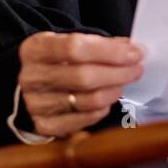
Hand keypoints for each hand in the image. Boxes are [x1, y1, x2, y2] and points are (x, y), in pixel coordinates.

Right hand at [18, 32, 144, 137]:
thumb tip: (132, 49)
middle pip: (83, 77)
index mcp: (35, 49)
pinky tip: (107, 98)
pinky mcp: (45, 126)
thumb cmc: (57, 60)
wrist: (31, 85)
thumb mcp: (68, 42)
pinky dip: (102, 109)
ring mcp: (35, 105)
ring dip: (114, 90)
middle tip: (136, 68)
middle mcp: (31, 78)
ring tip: (123, 82)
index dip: (110, 51)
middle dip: (118, 73)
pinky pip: (84, 119)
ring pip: (88, 100)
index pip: (75, 48)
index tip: (134, 52)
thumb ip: (99, 43)